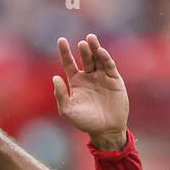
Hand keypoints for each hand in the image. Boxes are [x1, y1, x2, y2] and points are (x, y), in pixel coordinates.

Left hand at [52, 34, 128, 149]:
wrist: (106, 130)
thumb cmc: (85, 122)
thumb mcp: (68, 111)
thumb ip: (61, 95)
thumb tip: (54, 77)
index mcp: (76, 82)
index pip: (69, 63)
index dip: (65, 52)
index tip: (61, 40)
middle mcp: (89, 77)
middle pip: (85, 58)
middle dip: (83, 49)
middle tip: (81, 43)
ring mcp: (102, 77)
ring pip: (97, 58)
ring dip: (94, 48)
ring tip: (90, 39)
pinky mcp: (114, 79)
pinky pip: (109, 66)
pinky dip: (105, 58)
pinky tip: (100, 52)